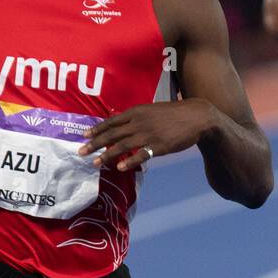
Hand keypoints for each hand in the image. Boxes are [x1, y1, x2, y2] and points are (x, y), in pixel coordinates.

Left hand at [78, 98, 217, 171]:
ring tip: (96, 163)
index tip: (84, 135)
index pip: (111, 121)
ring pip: (122, 145)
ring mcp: (148, 134)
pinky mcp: (159, 146)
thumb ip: (136, 116)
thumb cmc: (174, 114)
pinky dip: (130, 161)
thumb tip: (120, 121)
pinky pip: (141, 154)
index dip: (97, 129)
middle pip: (112, 134)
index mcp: (136, 112)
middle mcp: (139, 122)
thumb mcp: (152, 110)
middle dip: (95, 143)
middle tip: (81, 152)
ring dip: (107, 155)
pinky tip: (120, 167)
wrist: (196, 117)